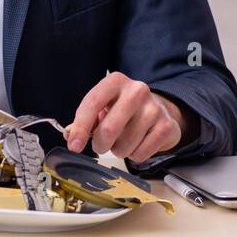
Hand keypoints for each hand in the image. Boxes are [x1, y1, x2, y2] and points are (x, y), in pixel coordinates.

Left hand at [64, 72, 196, 162]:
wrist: (158, 110)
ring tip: (123, 141)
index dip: (81, 127)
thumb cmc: (124, 109)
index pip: (92, 103)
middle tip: (100, 146)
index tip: (74, 145)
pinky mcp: (166, 126)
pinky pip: (141, 154)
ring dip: (118, 151)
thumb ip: (85, 120)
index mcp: (115, 81)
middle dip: (100, 144)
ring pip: (125, 145)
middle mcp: (136, 90)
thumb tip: (70, 135)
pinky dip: (134, 155)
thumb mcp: (103, 107)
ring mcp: (154, 107)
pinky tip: (138, 143)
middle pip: (109, 128)